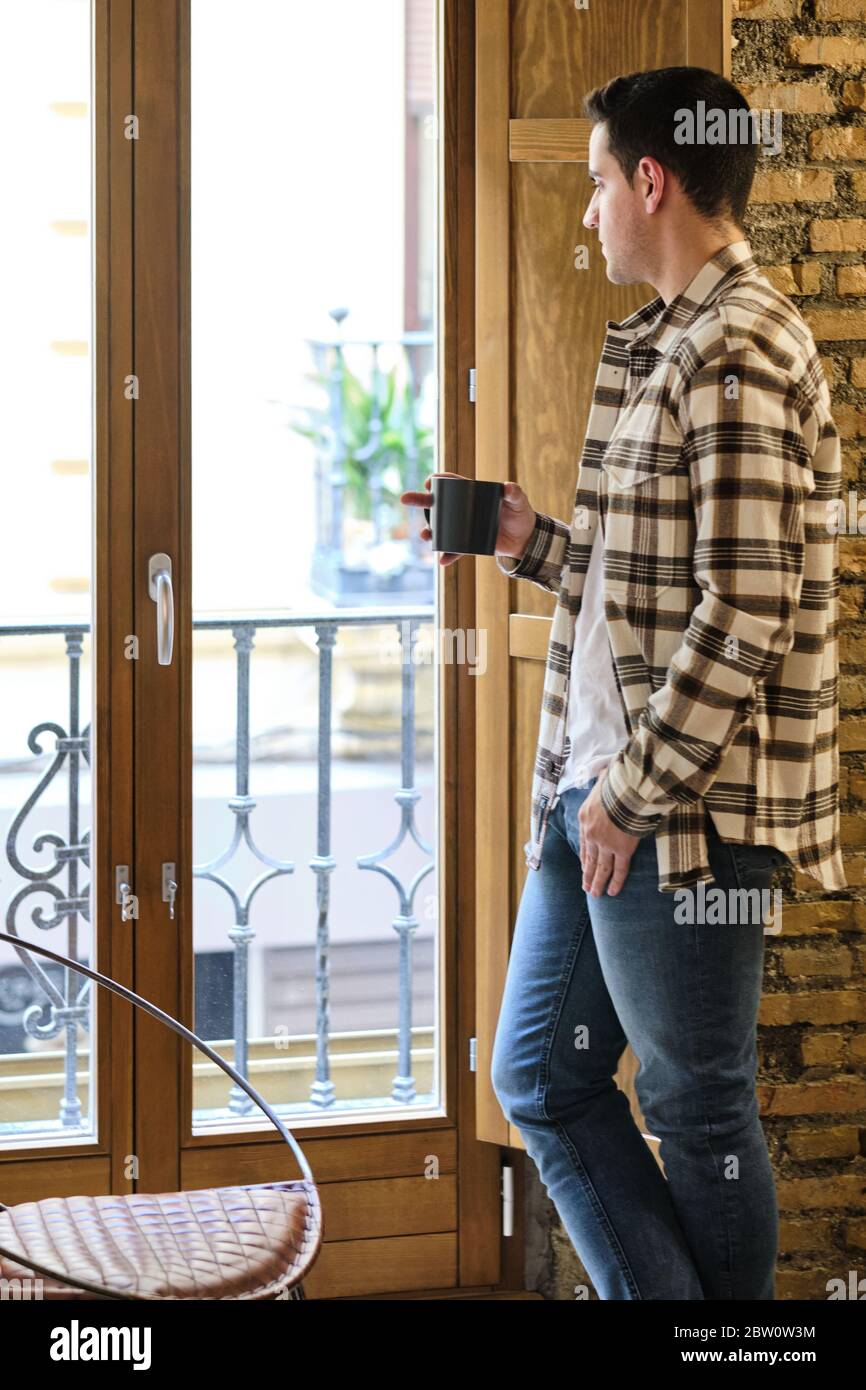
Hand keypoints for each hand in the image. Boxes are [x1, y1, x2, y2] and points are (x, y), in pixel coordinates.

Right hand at [400, 473, 535, 567]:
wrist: (525, 539)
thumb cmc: (521, 514)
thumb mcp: (519, 502)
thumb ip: (515, 493)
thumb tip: (508, 488)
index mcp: (472, 494)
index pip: (451, 483)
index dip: (438, 481)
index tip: (428, 482)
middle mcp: (463, 509)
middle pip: (437, 504)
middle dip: (420, 501)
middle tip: (405, 498)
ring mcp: (463, 526)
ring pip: (440, 528)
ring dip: (429, 531)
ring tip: (425, 535)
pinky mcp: (468, 543)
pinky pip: (454, 550)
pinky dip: (448, 555)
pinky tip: (442, 561)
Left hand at [577, 765, 640, 896]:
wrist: (626, 790)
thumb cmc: (618, 782)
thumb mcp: (603, 780)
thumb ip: (604, 781)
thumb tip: (608, 771)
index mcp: (585, 817)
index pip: (584, 842)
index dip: (584, 856)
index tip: (584, 866)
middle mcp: (592, 834)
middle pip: (589, 859)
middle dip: (587, 874)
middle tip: (586, 887)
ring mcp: (606, 844)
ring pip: (601, 868)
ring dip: (597, 882)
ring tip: (594, 894)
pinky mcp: (622, 850)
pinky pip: (619, 870)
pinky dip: (616, 882)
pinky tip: (611, 893)